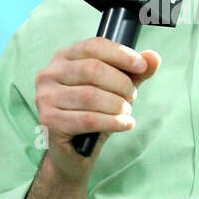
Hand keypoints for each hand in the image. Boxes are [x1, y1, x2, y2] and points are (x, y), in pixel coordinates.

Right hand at [34, 37, 160, 180]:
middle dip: (121, 83)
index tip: (141, 66)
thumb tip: (153, 57)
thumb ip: (134, 73)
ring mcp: (45, 97)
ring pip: (91, 95)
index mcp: (64, 57)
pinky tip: (125, 124)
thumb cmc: (94, 114)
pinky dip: (112, 122)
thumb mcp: (117, 89)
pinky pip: (88, 119)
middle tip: (132, 96)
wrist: (74, 152)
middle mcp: (49, 73)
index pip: (93, 46)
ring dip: (117, 105)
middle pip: (92, 69)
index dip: (120, 54)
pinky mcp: (49, 120)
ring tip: (126, 112)